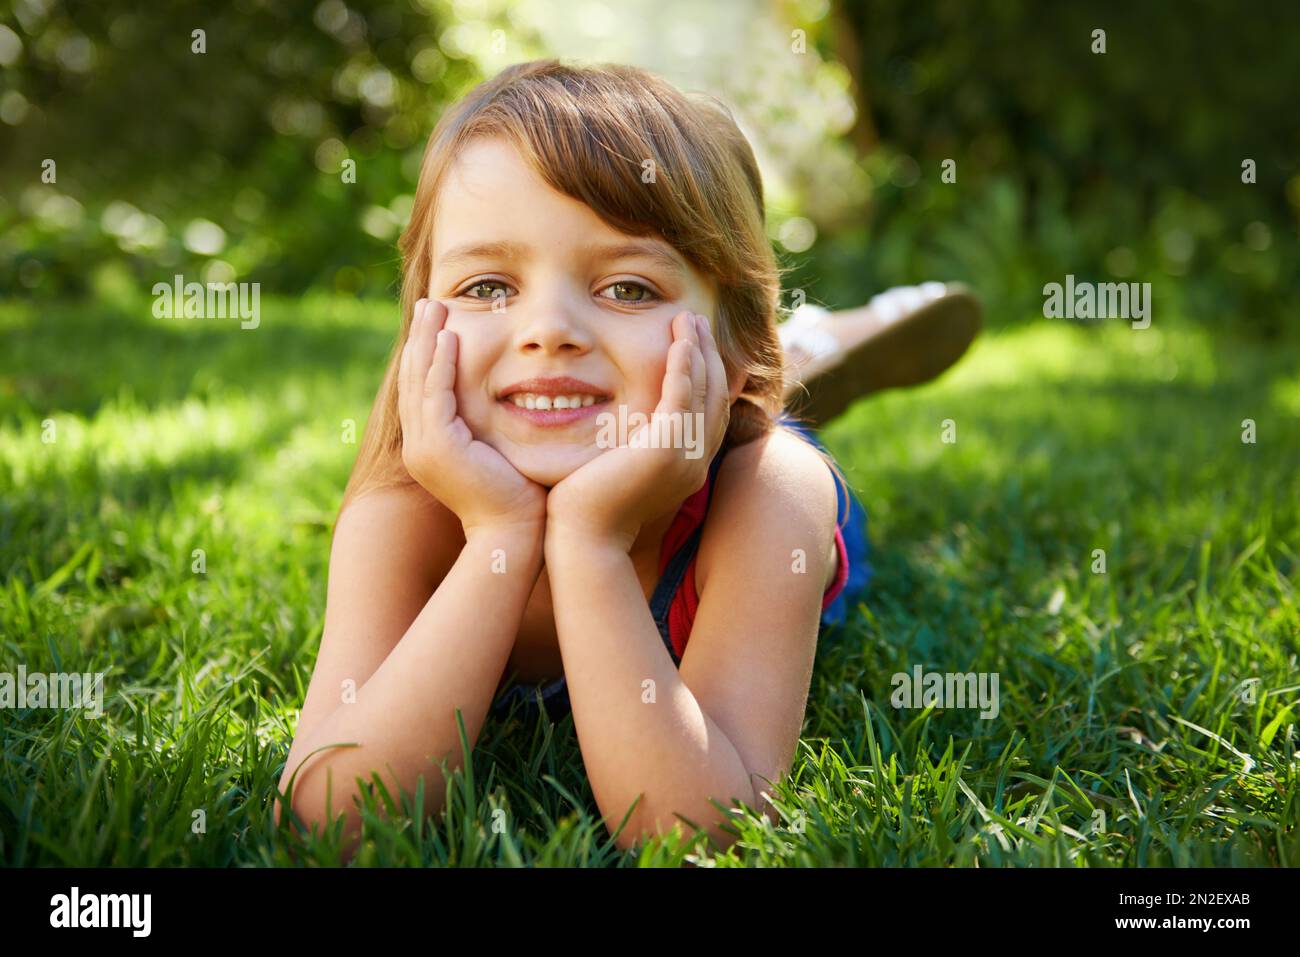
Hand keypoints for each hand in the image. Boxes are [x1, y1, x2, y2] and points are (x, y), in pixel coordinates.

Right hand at [398, 298, 547, 534]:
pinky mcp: (438, 447)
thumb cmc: (521, 498)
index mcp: (432, 447)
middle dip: (421, 338)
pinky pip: (435, 395)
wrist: (516, 536)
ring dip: (427, 341)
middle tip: (430, 303)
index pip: (424, 389)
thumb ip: (496, 426)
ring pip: (419, 382)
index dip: (428, 353)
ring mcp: (424, 447)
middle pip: (413, 379)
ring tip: (436, 308)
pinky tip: (448, 338)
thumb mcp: (503, 451)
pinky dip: (440, 365)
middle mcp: (420, 446)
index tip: (439, 321)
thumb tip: (515, 399)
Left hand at [546, 311, 729, 550]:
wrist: (583, 535)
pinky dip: (684, 365)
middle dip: (709, 355)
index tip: (694, 343)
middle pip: (715, 396)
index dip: (706, 374)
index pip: (709, 412)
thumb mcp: (621, 468)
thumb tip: (626, 425)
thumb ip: (633, 444)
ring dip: (698, 350)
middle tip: (696, 321)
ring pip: (704, 391)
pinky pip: (683, 396)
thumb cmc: (589, 506)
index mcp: (689, 467)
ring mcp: (687, 457)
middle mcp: (697, 462)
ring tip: (689, 320)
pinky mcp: (668, 448)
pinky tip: (679, 342)